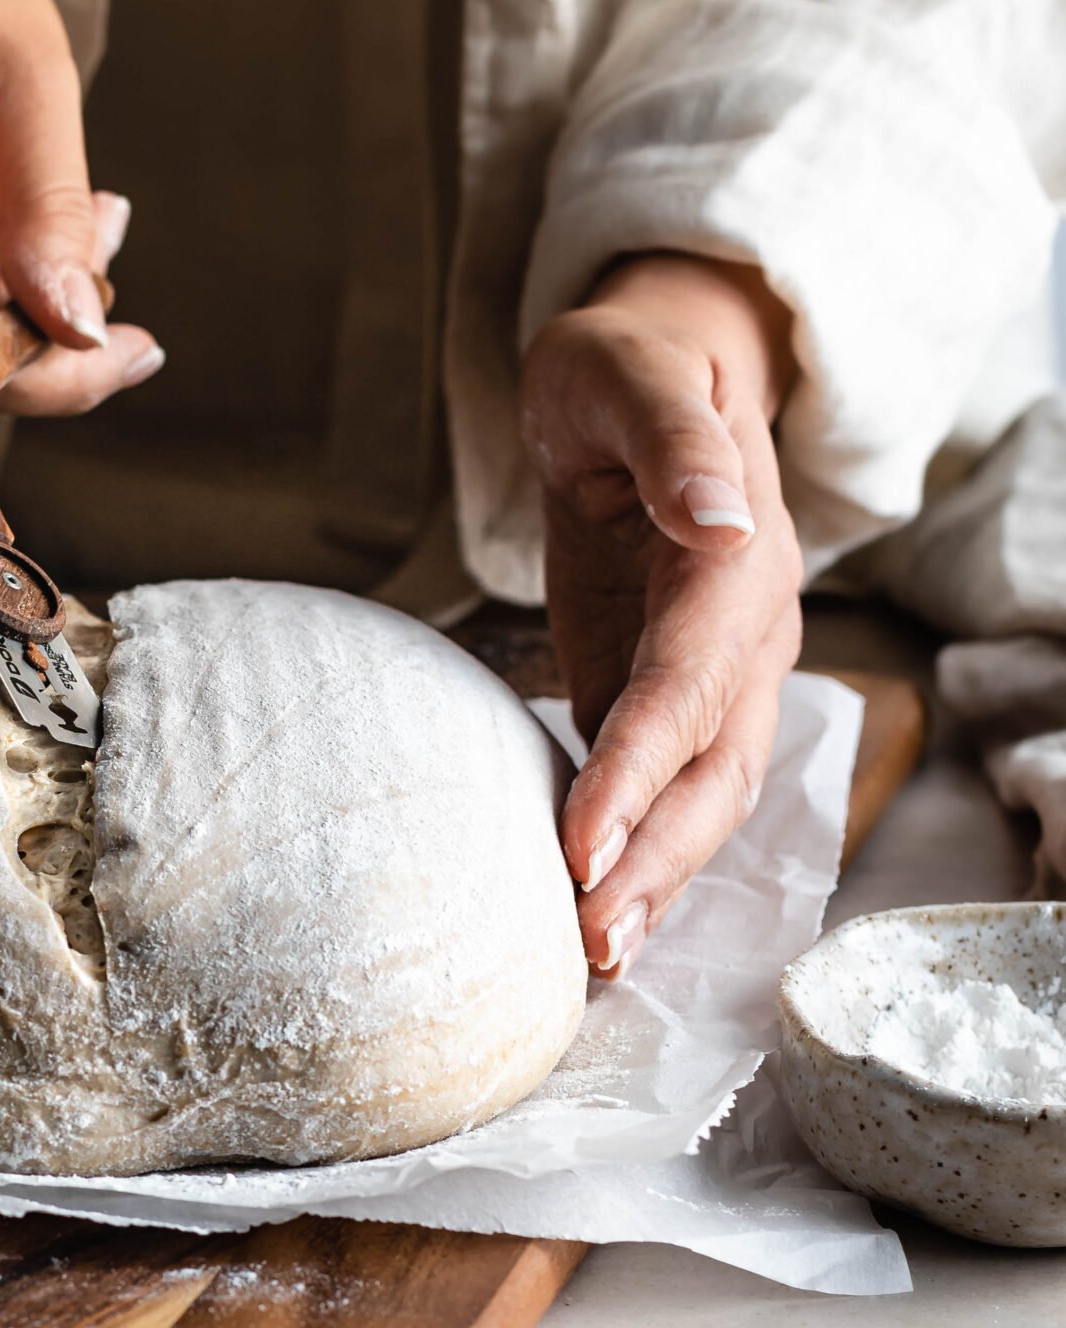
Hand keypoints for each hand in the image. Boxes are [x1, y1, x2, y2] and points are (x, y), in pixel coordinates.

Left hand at [519, 254, 802, 978]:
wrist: (648, 385)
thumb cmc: (626, 371)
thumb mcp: (632, 374)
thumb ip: (674, 439)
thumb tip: (721, 518)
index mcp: (734, 564)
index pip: (691, 683)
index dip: (641, 766)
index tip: (586, 842)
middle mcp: (741, 636)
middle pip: (714, 768)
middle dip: (656, 860)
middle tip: (591, 941)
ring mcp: (712, 677)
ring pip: (701, 798)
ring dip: (652, 880)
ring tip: (592, 955)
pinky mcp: (666, 698)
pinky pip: (661, 792)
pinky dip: (634, 857)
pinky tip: (593, 917)